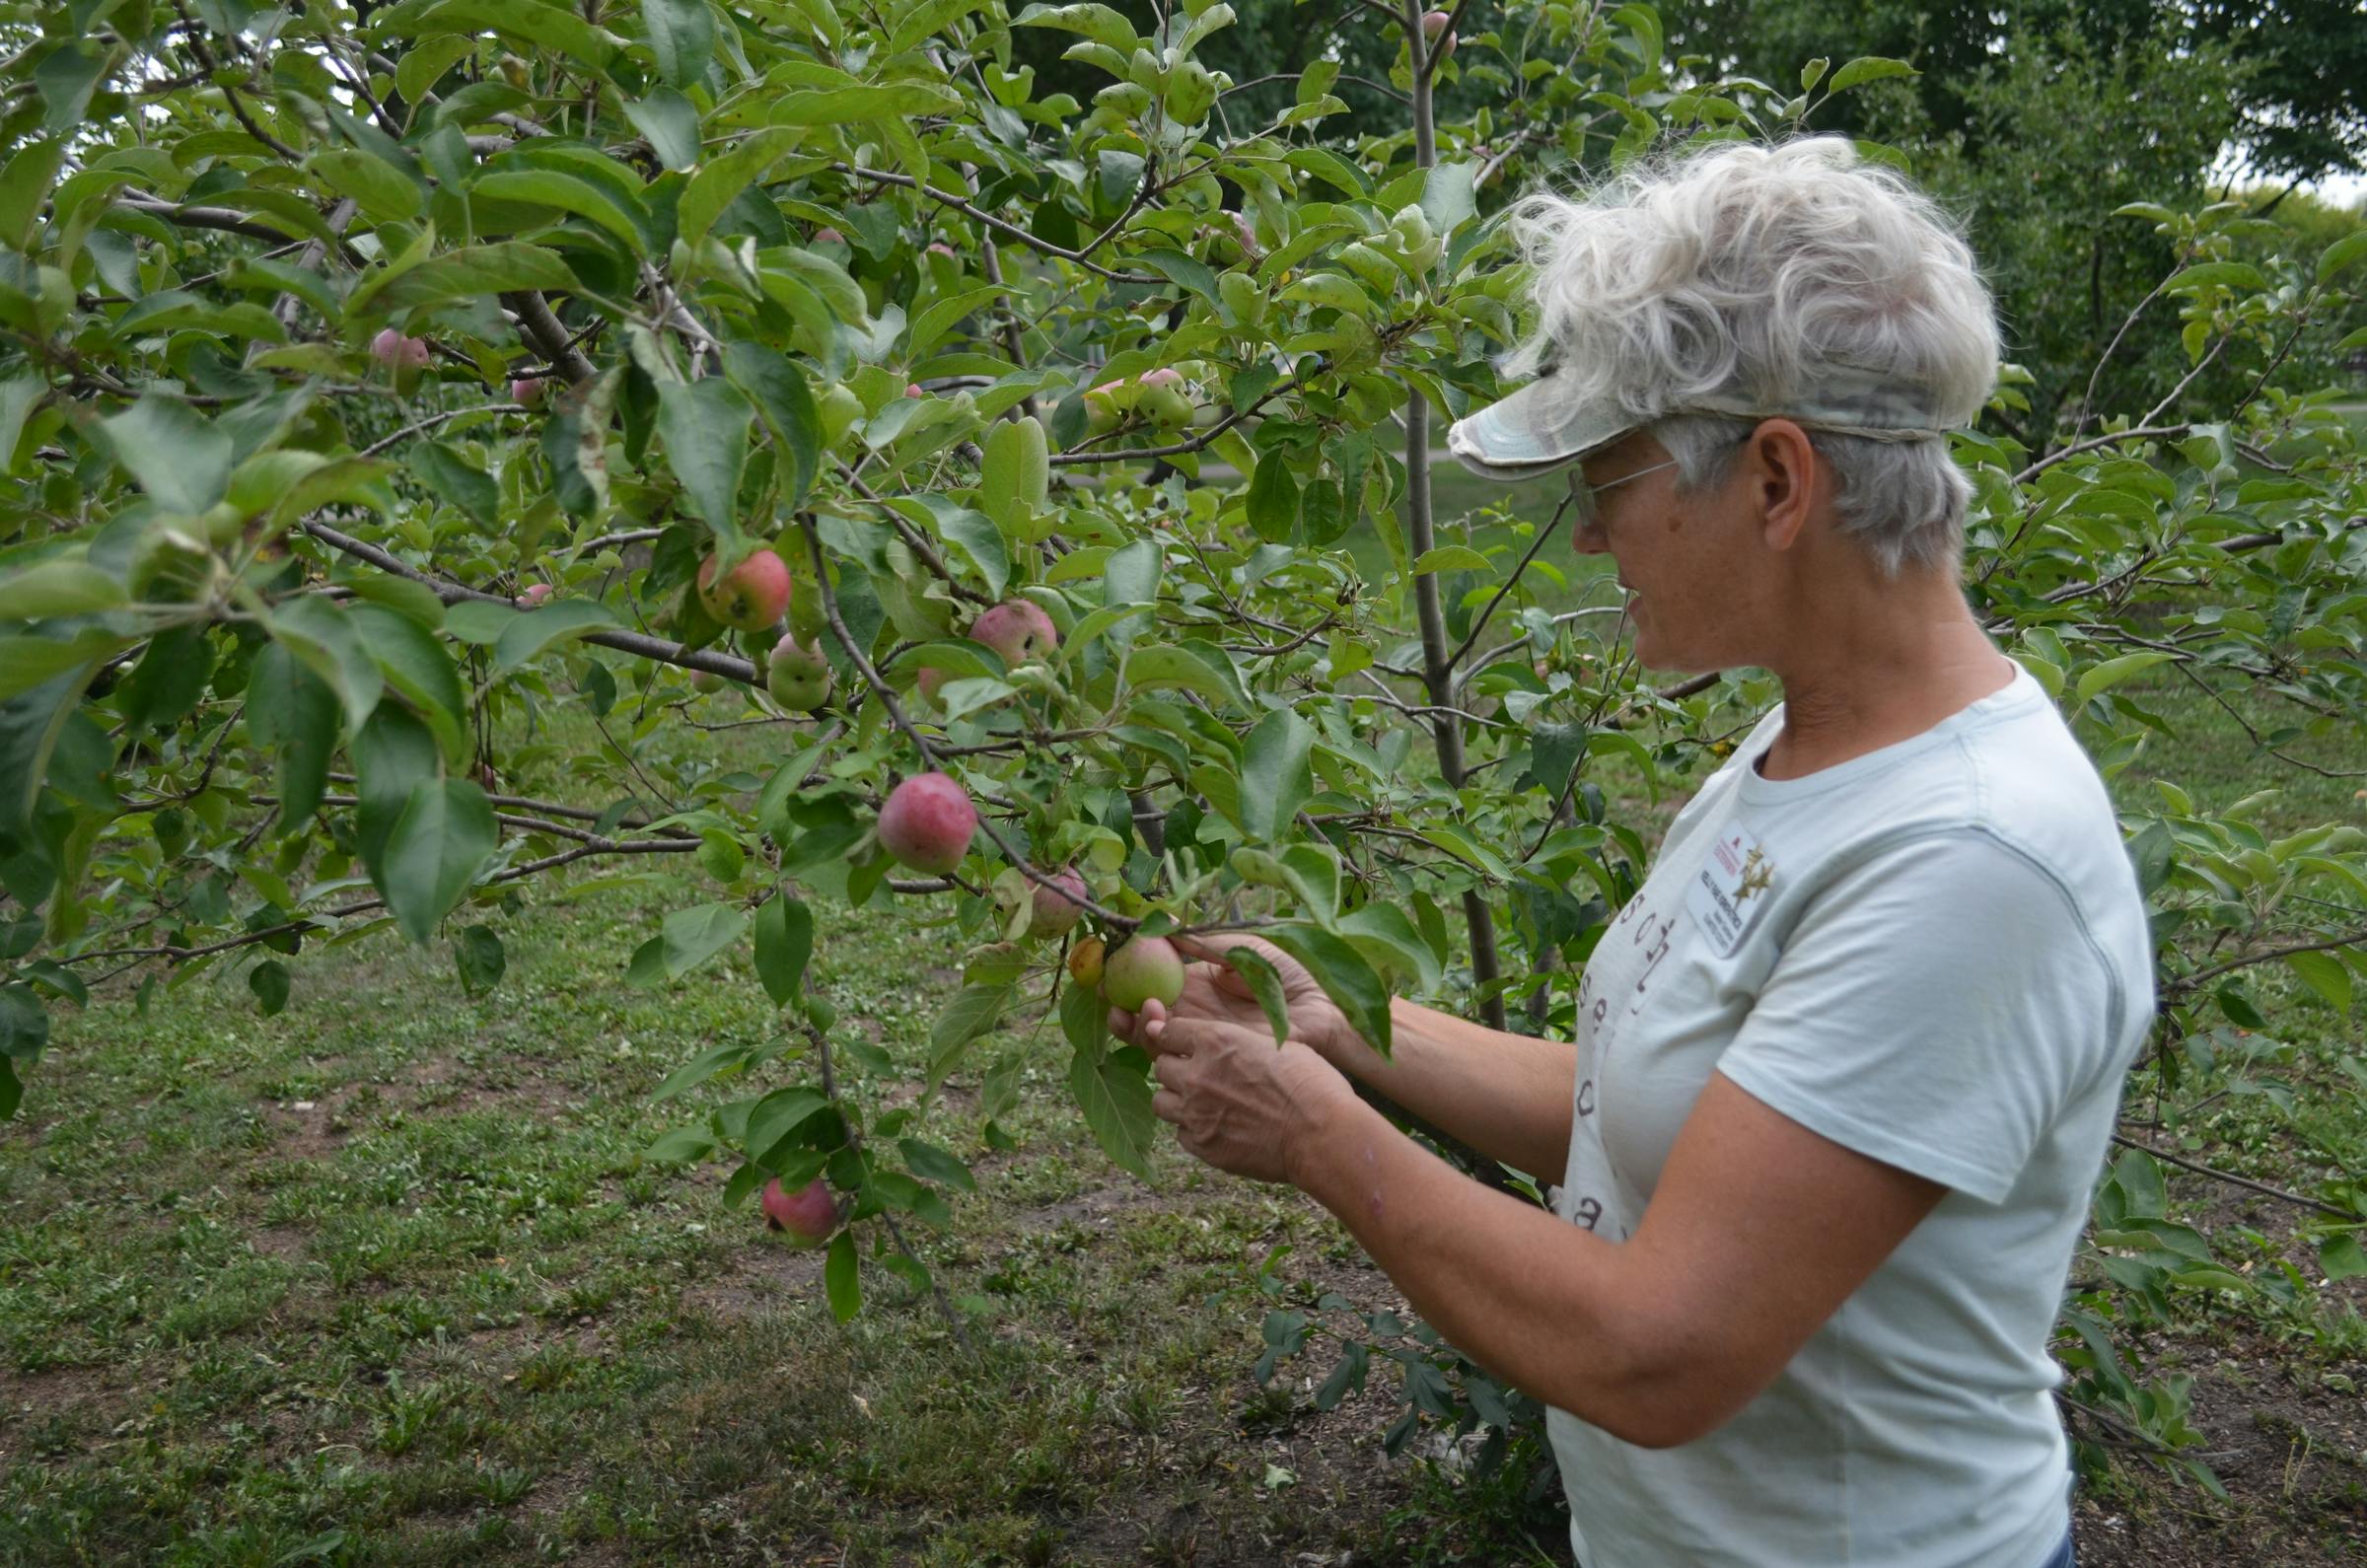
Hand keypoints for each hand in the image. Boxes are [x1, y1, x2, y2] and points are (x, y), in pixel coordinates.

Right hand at [1106, 931, 1351, 1062]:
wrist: (1326, 1009)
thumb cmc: (1293, 973)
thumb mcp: (1243, 948)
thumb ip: (1205, 942)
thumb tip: (1164, 926)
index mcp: (1200, 982)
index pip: (1153, 980)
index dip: (1128, 976)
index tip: (1107, 968)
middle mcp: (1195, 1012)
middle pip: (1144, 1012)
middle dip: (1120, 1004)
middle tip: (1108, 996)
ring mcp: (1202, 1036)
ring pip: (1153, 1035)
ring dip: (1132, 1023)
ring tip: (1130, 1011)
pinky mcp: (1214, 1057)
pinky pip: (1177, 1055)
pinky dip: (1154, 1043)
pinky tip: (1148, 1028)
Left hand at [1131, 1005, 1354, 1185]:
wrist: (1321, 1133)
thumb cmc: (1310, 1083)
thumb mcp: (1274, 1044)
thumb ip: (1237, 1043)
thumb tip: (1224, 1047)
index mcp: (1215, 1041)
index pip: (1167, 1031)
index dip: (1172, 1036)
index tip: (1178, 1043)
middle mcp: (1197, 1074)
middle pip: (1160, 1066)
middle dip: (1176, 1069)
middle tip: (1198, 1076)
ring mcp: (1195, 1112)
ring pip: (1161, 1101)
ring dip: (1177, 1100)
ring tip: (1202, 1104)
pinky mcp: (1202, 1145)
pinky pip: (1180, 1134)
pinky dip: (1193, 1130)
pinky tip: (1217, 1128)